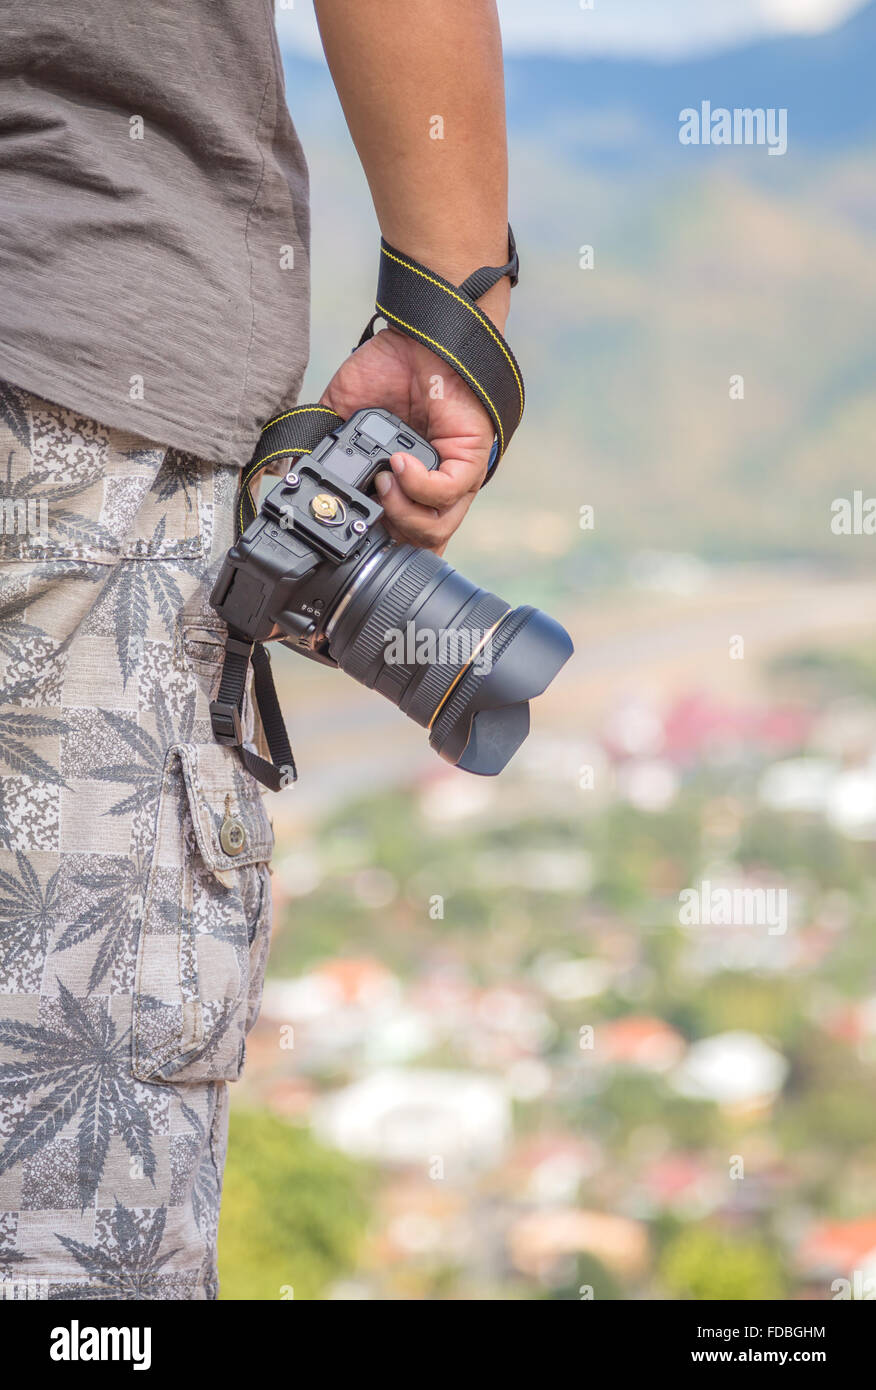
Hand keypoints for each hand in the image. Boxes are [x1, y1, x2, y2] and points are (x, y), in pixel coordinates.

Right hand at [319, 327, 494, 554]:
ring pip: (436, 526)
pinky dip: (417, 486)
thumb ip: (324, 450)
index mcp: (408, 483)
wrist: (418, 335)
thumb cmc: (390, 371)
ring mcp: (455, 475)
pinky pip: (447, 491)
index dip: (383, 550)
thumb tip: (290, 477)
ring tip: (382, 486)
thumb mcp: (344, 416)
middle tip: (367, 512)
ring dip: (402, 514)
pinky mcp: (469, 457)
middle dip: (389, 538)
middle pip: (421, 543)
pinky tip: (397, 465)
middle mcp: (434, 485)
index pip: (405, 537)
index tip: (354, 545)